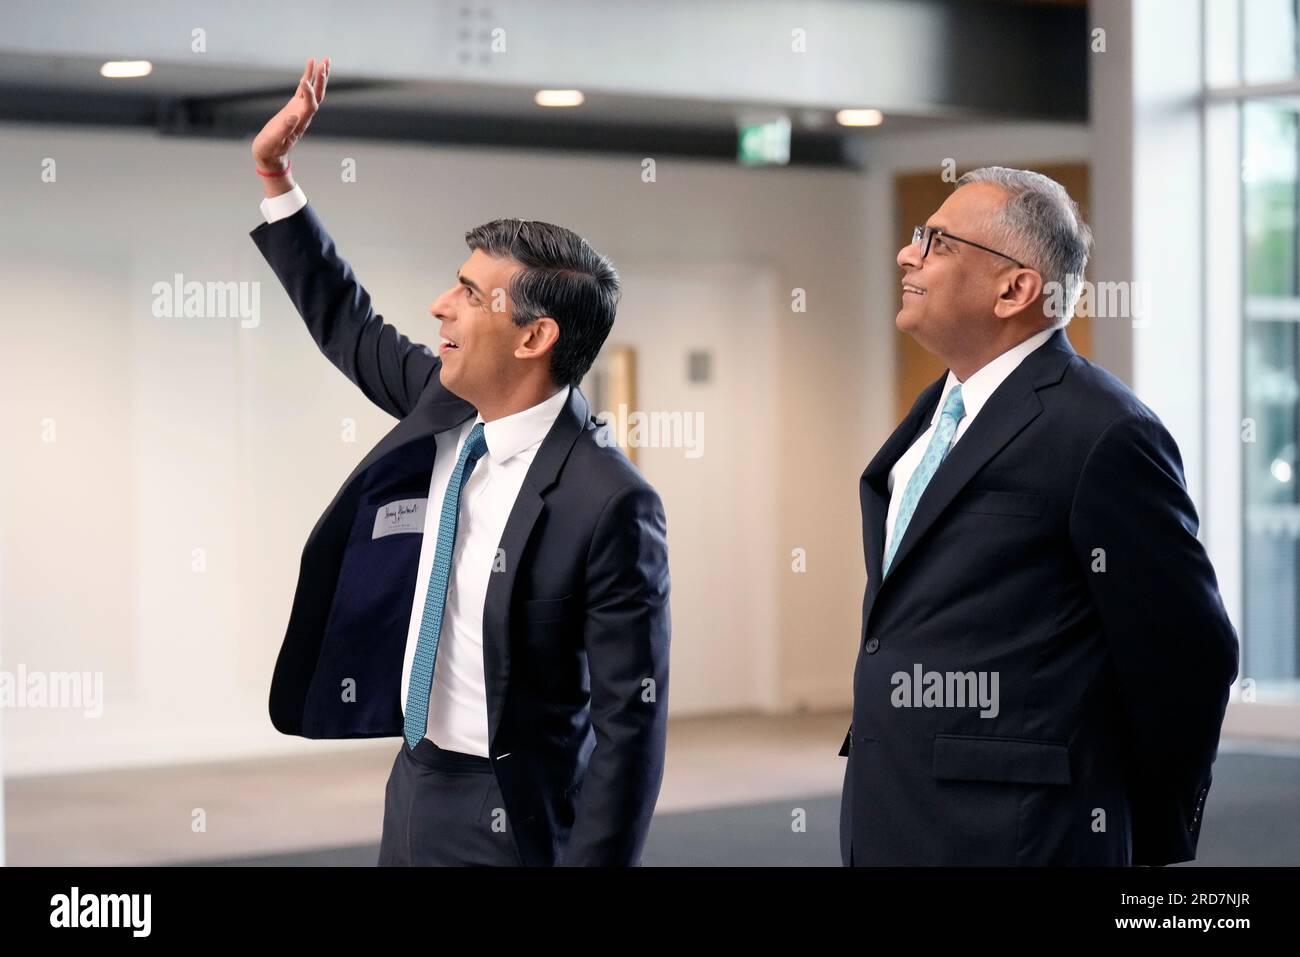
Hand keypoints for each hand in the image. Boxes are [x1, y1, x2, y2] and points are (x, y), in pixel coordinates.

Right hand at [252, 56, 329, 171]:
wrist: (270, 157)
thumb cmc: (270, 150)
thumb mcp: (274, 141)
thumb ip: (284, 129)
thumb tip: (294, 116)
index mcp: (300, 123)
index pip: (310, 105)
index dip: (310, 93)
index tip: (304, 80)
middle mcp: (303, 115)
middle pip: (318, 96)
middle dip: (322, 80)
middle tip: (325, 62)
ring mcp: (299, 110)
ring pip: (313, 91)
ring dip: (319, 76)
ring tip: (324, 60)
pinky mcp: (293, 107)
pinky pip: (302, 90)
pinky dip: (307, 77)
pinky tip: (309, 66)